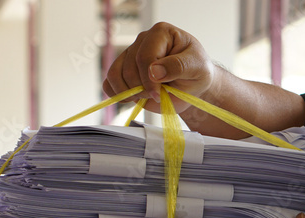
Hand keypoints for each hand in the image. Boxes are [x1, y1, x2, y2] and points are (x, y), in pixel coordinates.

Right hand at [103, 22, 217, 113]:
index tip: (159, 93)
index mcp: (161, 33)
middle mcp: (142, 41)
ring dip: (129, 93)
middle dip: (141, 88)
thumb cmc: (196, 72)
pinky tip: (133, 97)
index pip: (145, 56)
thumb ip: (178, 66)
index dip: (149, 79)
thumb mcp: (196, 67)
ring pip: (115, 76)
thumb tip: (154, 71)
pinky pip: (108, 84)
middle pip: (128, 69)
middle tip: (158, 95)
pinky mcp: (121, 71)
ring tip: (146, 96)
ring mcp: (129, 55)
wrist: (191, 85)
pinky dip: (117, 95)